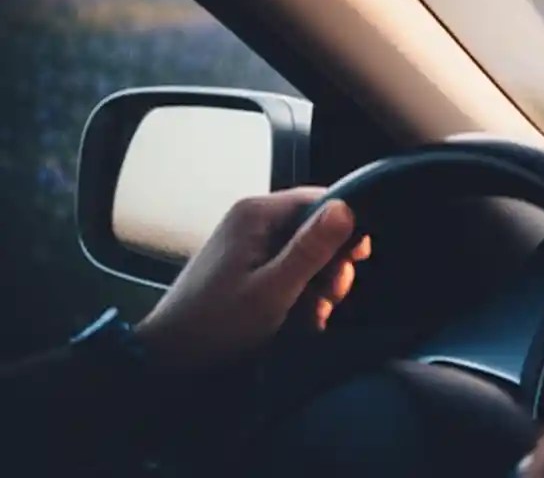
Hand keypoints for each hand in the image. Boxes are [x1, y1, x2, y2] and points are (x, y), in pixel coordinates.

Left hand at [134, 187, 371, 371]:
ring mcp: (251, 245)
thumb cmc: (217, 324)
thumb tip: (347, 208)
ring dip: (318, 287)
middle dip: (330, 267)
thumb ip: (311, 249)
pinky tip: (299, 320)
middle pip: (318, 230)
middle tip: (326, 300)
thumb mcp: (273, 290)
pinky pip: (291, 271)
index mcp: (257, 214)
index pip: (322, 200)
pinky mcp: (250, 267)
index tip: (357, 260)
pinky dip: (301, 295)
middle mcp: (254, 221)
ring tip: (310, 318)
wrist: (170, 359)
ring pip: (309, 255)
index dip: (346, 228)